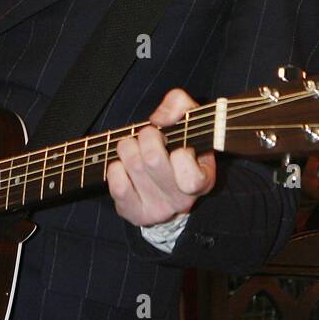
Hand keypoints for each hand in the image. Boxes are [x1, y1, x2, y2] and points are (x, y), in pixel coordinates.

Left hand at [108, 88, 215, 226]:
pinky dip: (115, 168)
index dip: (180, 153)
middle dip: (146, 137)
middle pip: (152, 159)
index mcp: (203, 180)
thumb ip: (179, 105)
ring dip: (128, 147)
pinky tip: (123, 165)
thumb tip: (159, 120)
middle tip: (148, 135)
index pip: (190, 176)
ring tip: (134, 146)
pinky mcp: (136, 214)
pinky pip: (117, 187)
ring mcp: (159, 211)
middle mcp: (182, 201)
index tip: (176, 142)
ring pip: (133, 167)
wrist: (170, 181)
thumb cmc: (180, 145)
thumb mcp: (189, 119)